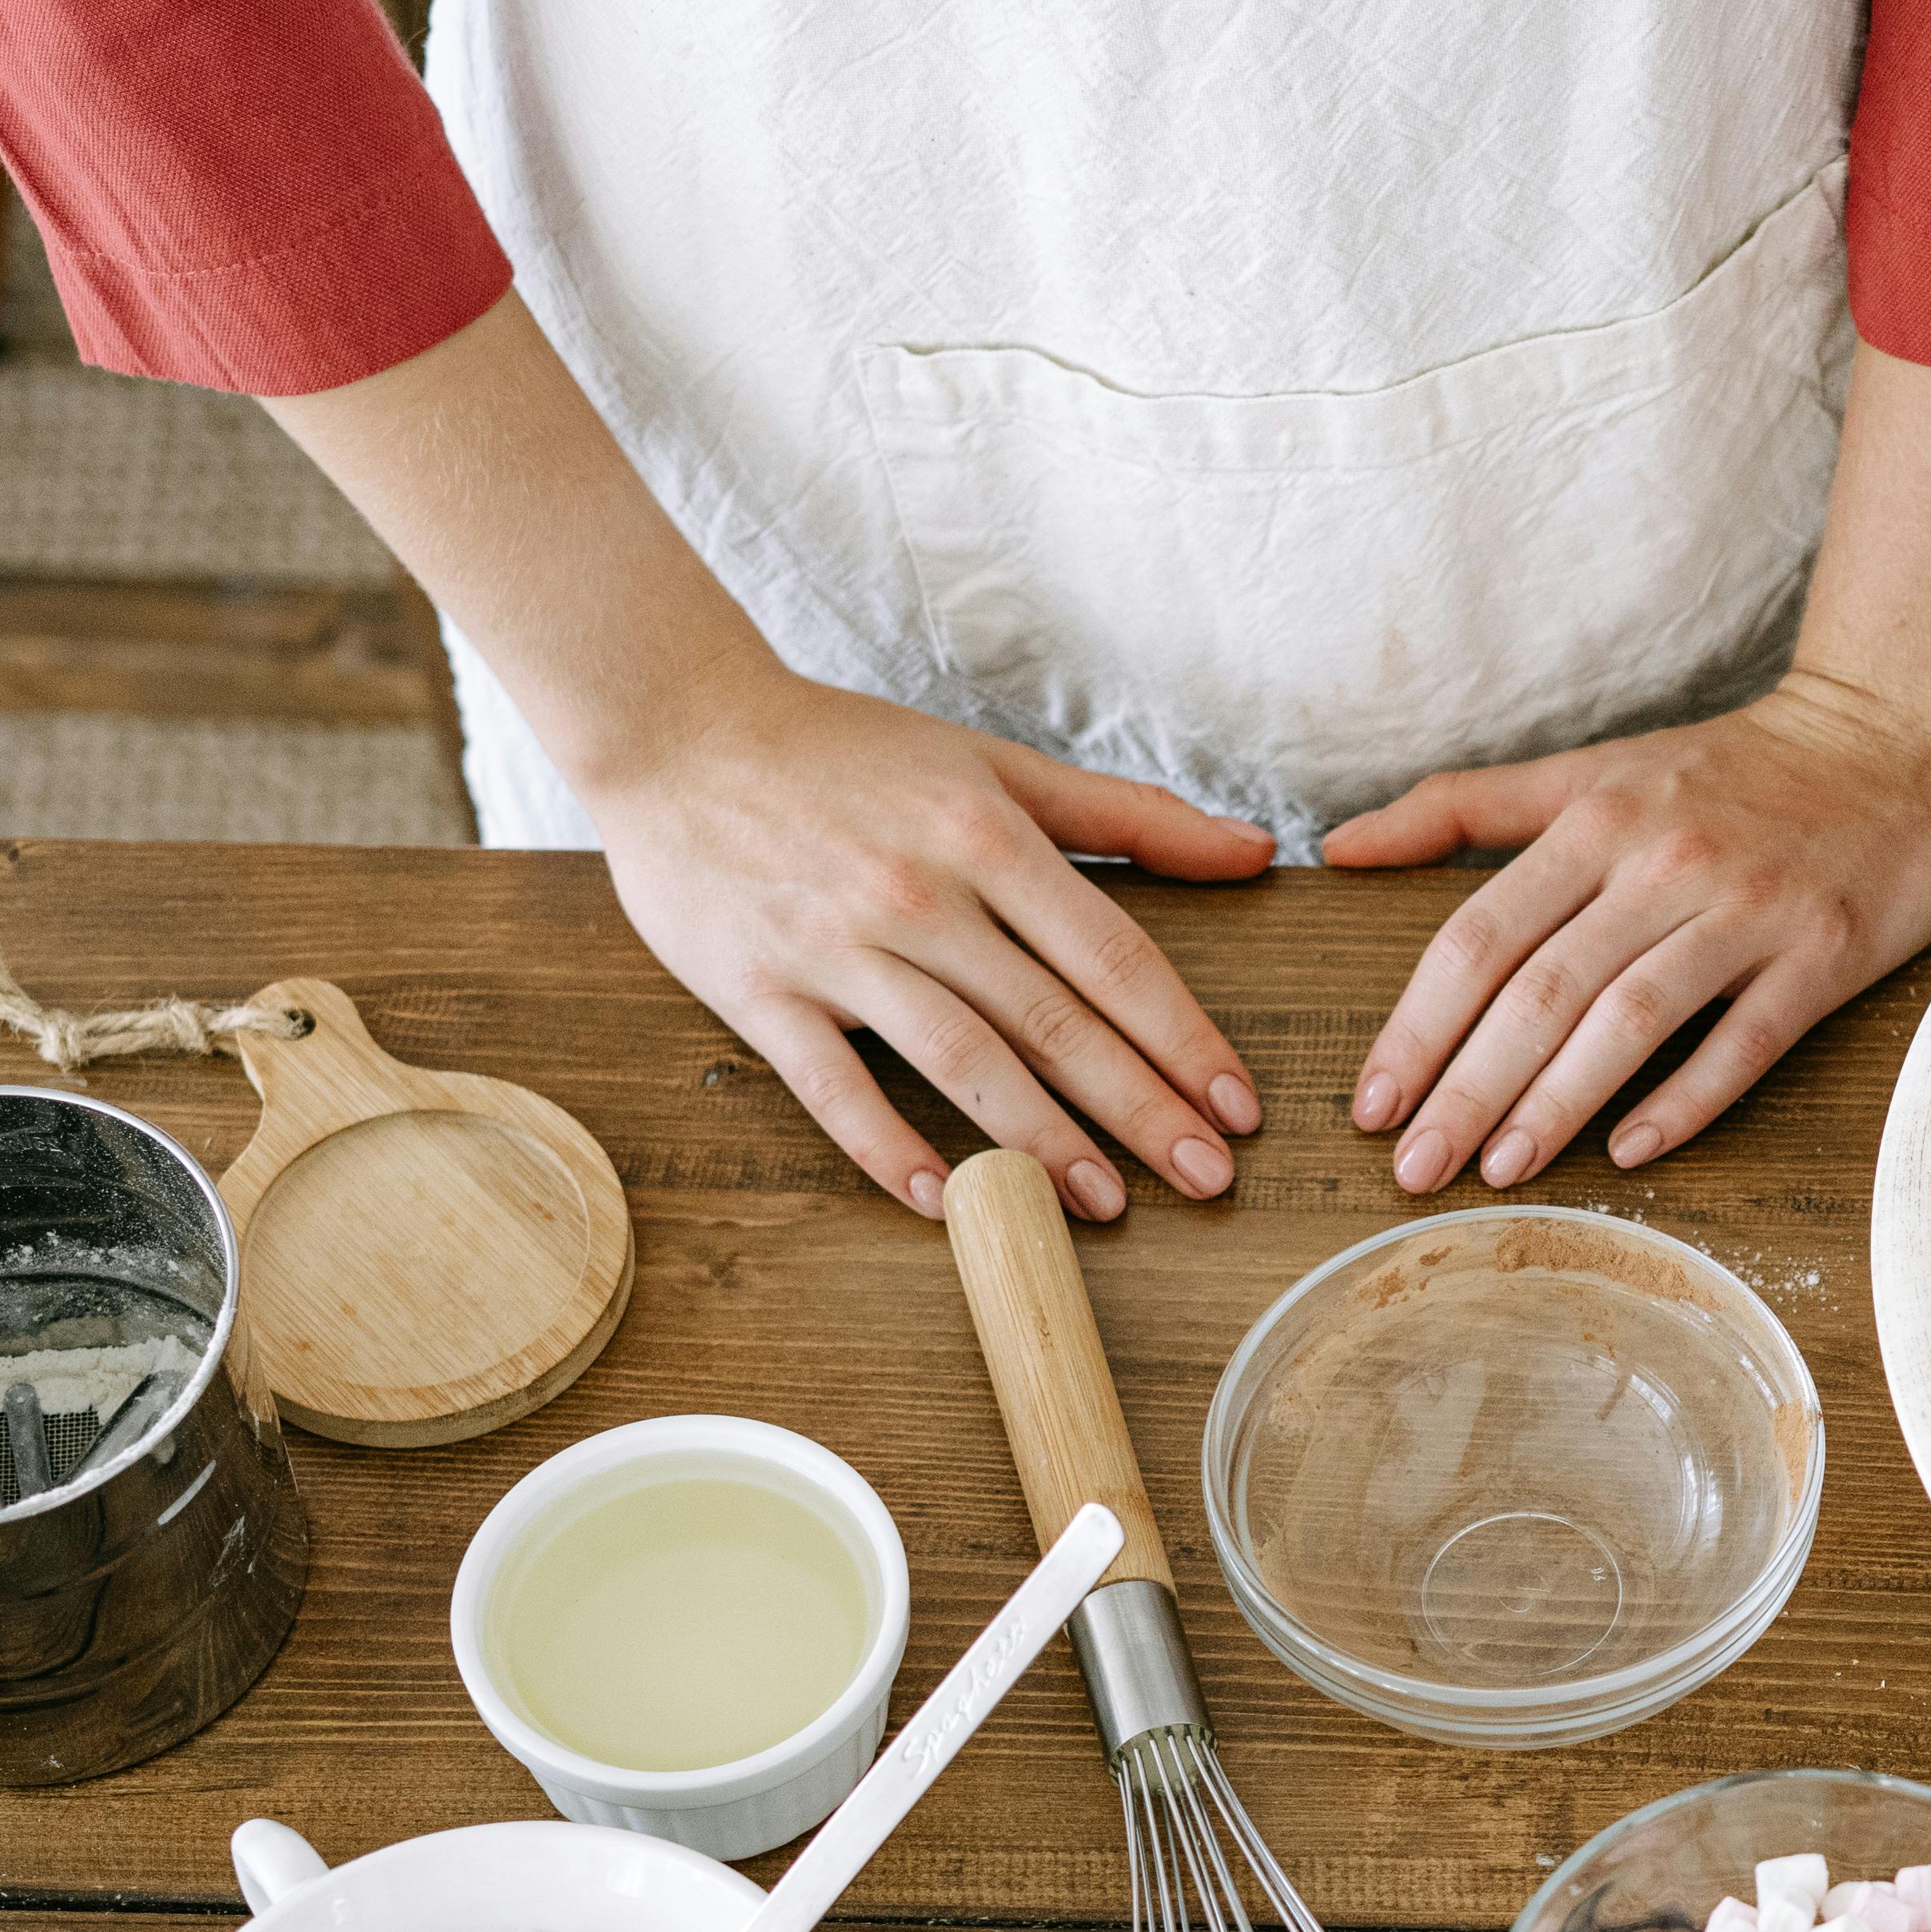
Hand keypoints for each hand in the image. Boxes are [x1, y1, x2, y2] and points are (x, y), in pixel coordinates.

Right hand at [578, 664, 1273, 1220]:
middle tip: (1209, 1178)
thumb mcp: (995, 764)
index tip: (1238, 1105)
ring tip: (1107, 1205)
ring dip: (1040, 1142)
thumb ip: (1128, 815)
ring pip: (960, 1060)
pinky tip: (948, 1202)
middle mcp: (920, 895)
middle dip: (1141, 1109)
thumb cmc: (847, 752)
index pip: (1112, 957)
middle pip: (1053, 1021)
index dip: (1183, 1038)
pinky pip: (833, 1086)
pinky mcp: (759, 990)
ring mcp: (837, 947)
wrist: (676, 726)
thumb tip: (1254, 850)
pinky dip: (889, 1149)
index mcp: (986, 837)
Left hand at [1319, 671, 1930, 1188]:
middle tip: (1414, 1169)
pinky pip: (1744, 1041)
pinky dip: (1684, 1102)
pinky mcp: (1822, 952)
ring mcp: (1746, 909)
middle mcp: (1663, 862)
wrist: (1893, 736)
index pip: (1480, 935)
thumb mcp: (1590, 771)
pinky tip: (1630, 1154)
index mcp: (1595, 819)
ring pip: (1631, 1019)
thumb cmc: (1731, 770)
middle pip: (1542, 989)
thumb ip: (1462, 807)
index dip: (1418, 1025)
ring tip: (1499, 1174)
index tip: (1371, 1104)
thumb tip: (1337, 848)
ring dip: (1557, 1104)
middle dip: (1468, 1087)